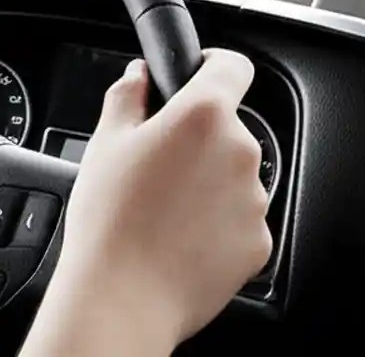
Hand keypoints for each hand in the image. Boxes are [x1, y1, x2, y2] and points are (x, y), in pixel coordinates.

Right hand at [40, 49, 269, 351]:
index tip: (200, 75)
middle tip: (156, 165)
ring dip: (208, 183)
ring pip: (233, 176)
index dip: (213, 66)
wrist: (123, 298)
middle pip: (227, 128)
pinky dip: (217, 223)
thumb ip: (127, 97)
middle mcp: (239, 151)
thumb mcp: (105, 143)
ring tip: (163, 210)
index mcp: (203, 116)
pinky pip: (240, 219)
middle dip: (197, 140)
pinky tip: (179, 237)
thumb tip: (138, 76)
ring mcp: (254, 199)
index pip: (233, 66)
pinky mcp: (259, 241)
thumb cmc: (110, 222)